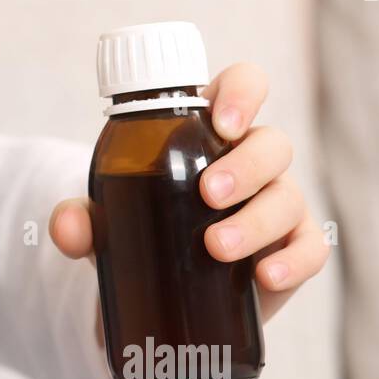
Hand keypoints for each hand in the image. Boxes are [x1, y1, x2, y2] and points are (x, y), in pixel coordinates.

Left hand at [49, 61, 329, 328]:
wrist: (159, 293)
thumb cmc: (139, 232)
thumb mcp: (104, 224)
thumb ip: (79, 222)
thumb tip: (67, 226)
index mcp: (208, 132)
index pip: (243, 86)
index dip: (242, 92)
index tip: (220, 121)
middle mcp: (250, 161)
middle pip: (272, 144)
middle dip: (244, 166)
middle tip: (207, 194)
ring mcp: (277, 204)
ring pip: (288, 197)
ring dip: (256, 221)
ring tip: (216, 248)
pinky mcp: (291, 250)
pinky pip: (311, 249)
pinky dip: (294, 261)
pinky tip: (267, 276)